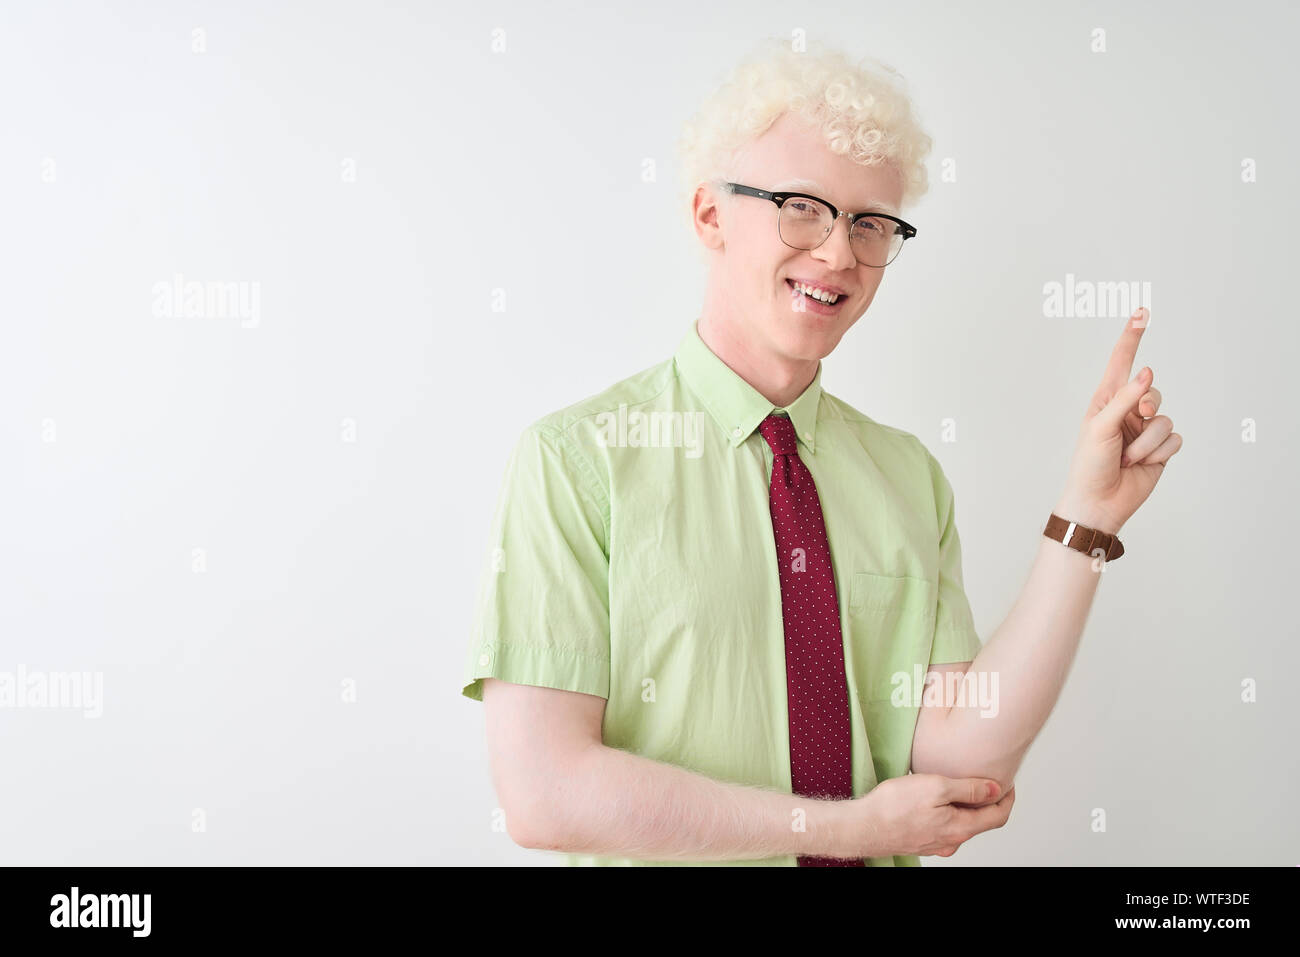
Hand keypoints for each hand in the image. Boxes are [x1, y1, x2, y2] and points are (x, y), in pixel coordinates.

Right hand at [847, 774, 1015, 858]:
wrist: (863, 827)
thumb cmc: (894, 807)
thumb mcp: (936, 787)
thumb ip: (968, 788)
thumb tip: (995, 790)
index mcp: (960, 828)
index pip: (998, 817)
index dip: (1008, 798)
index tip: (1008, 782)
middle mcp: (951, 840)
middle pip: (980, 821)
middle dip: (987, 801)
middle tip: (984, 779)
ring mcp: (935, 843)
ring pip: (960, 823)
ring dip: (965, 806)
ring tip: (958, 785)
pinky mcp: (920, 841)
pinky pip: (942, 826)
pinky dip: (948, 812)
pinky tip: (934, 799)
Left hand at [1054, 307, 1182, 534]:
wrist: (1099, 502)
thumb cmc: (1089, 465)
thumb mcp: (1100, 427)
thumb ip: (1125, 399)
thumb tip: (1146, 372)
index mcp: (1106, 401)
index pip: (1122, 363)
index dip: (1132, 337)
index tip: (1141, 312)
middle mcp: (1127, 411)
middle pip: (1153, 391)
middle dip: (1146, 406)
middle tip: (1134, 421)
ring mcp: (1145, 429)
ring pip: (1165, 418)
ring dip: (1146, 441)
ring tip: (1126, 457)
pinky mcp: (1160, 448)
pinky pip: (1174, 439)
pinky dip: (1159, 452)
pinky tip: (1141, 464)